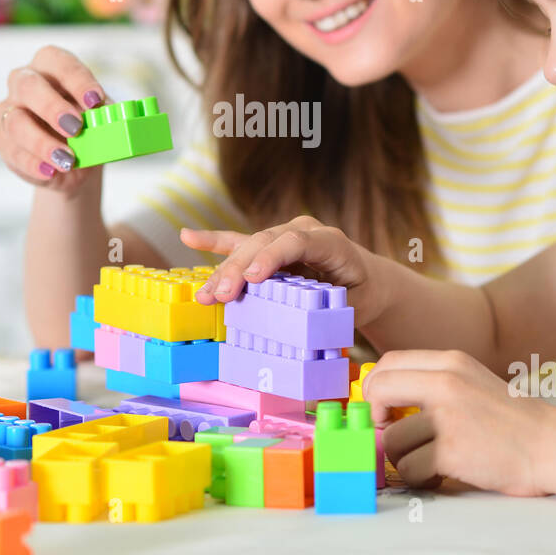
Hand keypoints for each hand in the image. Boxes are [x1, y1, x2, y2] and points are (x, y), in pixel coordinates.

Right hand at [0, 46, 106, 192]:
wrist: (75, 160)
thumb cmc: (87, 125)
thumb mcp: (101, 116)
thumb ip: (104, 113)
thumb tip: (112, 116)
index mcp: (49, 66)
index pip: (59, 63)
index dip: (77, 80)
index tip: (96, 100)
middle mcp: (23, 83)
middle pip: (28, 86)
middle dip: (52, 107)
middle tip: (76, 127)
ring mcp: (9, 112)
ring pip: (16, 122)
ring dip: (42, 142)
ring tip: (67, 160)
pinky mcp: (4, 142)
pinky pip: (13, 152)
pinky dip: (34, 164)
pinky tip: (52, 172)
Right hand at [179, 215, 388, 319]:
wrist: (368, 281)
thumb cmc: (361, 294)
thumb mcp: (354, 304)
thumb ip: (328, 307)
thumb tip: (301, 323)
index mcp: (330, 242)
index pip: (297, 242)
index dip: (272, 257)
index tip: (253, 278)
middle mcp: (303, 231)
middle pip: (265, 242)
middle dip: (239, 268)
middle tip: (219, 295)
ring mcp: (283, 236)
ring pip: (248, 247)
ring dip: (224, 270)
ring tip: (204, 294)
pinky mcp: (268, 248)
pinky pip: (238, 243)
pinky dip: (214, 242)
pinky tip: (187, 236)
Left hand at [364, 349, 553, 496]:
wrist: (551, 445)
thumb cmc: (510, 419)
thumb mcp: (471, 381)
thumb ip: (430, 383)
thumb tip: (380, 401)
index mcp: (450, 362)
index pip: (387, 364)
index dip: (375, 389)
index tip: (381, 409)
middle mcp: (445, 383)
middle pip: (377, 392)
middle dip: (377, 420)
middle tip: (393, 435)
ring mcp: (448, 417)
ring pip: (391, 439)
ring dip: (404, 457)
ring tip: (430, 459)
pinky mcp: (451, 451)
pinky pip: (409, 468)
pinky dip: (421, 476)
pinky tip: (441, 472)